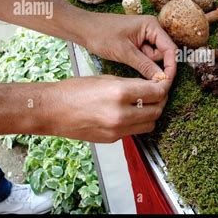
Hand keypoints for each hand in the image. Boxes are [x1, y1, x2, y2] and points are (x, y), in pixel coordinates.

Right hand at [50, 75, 168, 142]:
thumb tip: (149, 87)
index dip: (164, 86)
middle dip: (161, 100)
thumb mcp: (106, 78)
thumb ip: (131, 84)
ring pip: (150, 124)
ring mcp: (117, 129)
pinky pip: (135, 131)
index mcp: (120, 93)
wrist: (52, 110)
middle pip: (157, 110)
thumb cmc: (74, 91)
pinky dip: (138, 122)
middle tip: (158, 92)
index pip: (156, 92)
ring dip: (152, 114)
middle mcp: (121, 114)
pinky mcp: (113, 139)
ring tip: (146, 104)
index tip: (164, 83)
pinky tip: (131, 113)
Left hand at [82, 13, 177, 81]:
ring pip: (154, 57)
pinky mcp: (139, 42)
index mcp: (152, 26)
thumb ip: (145, 66)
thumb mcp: (125, 53)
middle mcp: (152, 29)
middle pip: (164, 53)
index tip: (167, 82)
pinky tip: (127, 59)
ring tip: (127, 57)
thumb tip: (161, 80)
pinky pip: (146, 56)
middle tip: (137, 64)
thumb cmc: (101, 35)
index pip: (170, 49)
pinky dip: (140, 62)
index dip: (170, 66)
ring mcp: (145, 36)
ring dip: (145, 63)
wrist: (83, 29)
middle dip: (154, 64)